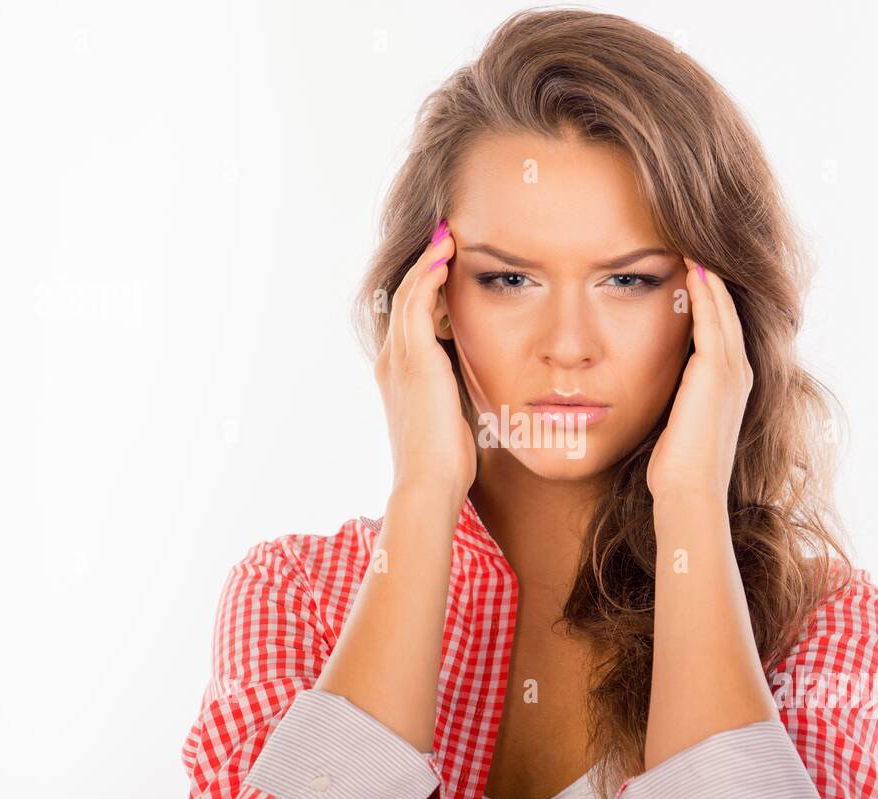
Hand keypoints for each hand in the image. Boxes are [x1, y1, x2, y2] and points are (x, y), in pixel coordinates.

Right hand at [374, 220, 474, 505]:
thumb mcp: (453, 419)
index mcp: (401, 377)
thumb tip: (485, 383)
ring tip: (448, 237)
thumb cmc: (446, 464)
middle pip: (405, 299)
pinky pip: (416, 302)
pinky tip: (446, 257)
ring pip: (409, 293)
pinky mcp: (412, 358)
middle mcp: (392, 362)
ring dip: (429, 262)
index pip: (412, 321)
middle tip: (446, 239)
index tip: (449, 269)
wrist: (429, 483)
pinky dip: (429, 275)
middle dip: (425, 268)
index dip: (428, 292)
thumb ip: (460, 394)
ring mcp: (398, 358)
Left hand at [646, 257, 753, 502]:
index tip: (695, 274)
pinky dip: (706, 292)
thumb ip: (677, 400)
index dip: (712, 301)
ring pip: (724, 310)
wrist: (690, 490)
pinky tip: (693, 269)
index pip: (723, 331)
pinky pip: (712, 320)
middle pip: (729, 313)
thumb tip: (661, 391)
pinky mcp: (717, 371)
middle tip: (698, 247)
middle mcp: (739, 374)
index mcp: (731, 386)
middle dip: (715, 281)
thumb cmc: (678, 469)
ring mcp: (732, 372)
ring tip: (695, 247)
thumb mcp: (680, 425)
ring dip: (711, 278)